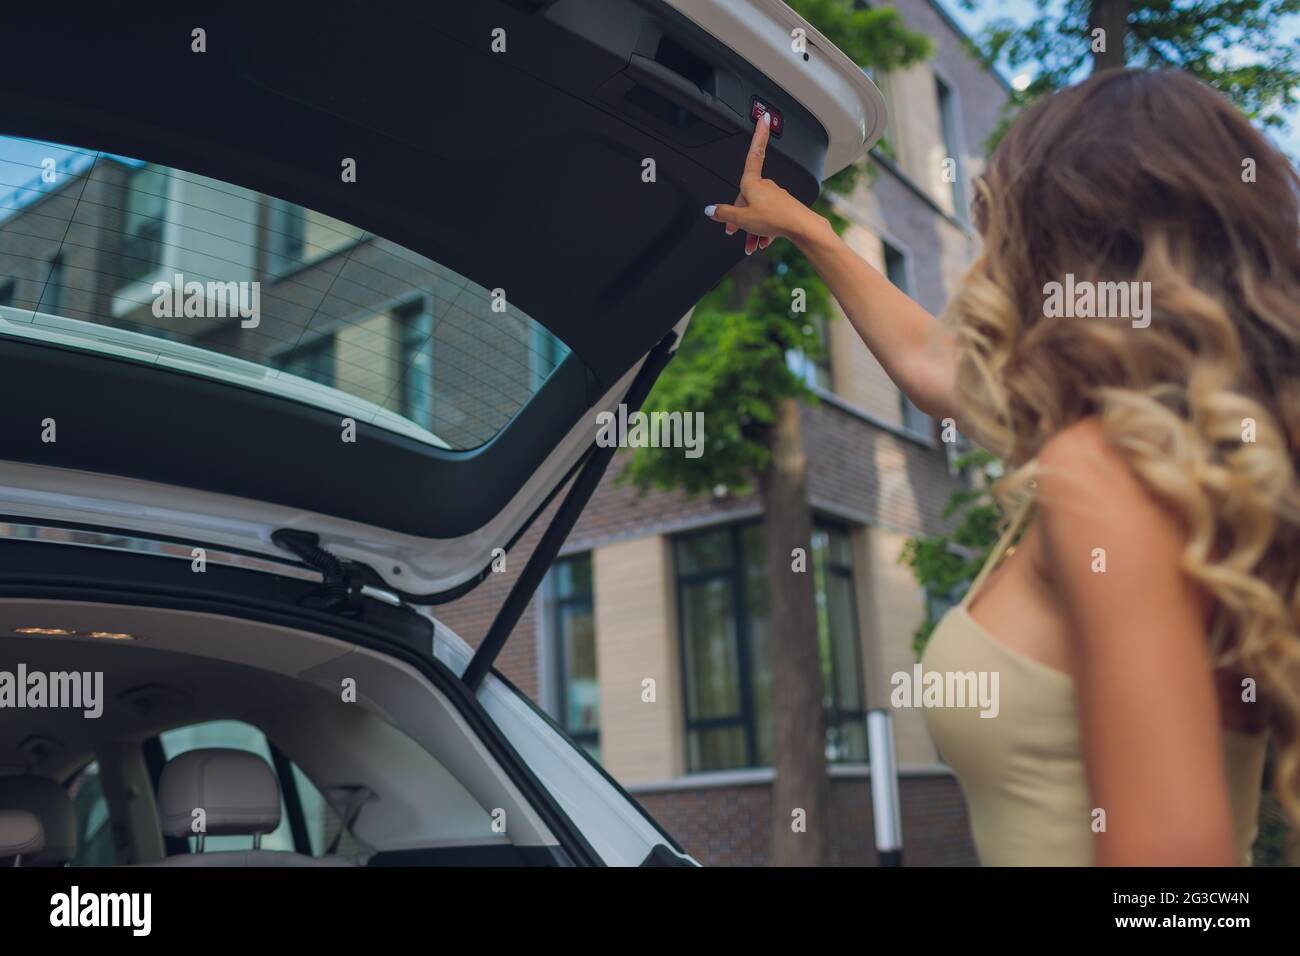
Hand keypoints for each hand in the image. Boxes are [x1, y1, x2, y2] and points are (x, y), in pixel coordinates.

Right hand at [704, 112, 825, 254]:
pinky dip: (763, 230)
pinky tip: (761, 243)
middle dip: (741, 215)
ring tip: (751, 244)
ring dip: (752, 228)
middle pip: (747, 197)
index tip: (763, 118)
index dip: (758, 134)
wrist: (802, 228)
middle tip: (734, 232)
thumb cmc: (775, 218)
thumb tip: (711, 210)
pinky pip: (769, 217)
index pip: (754, 152)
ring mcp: (776, 196)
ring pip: (757, 211)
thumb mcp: (742, 219)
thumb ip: (724, 214)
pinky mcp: (784, 207)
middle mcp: (766, 186)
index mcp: (753, 182)